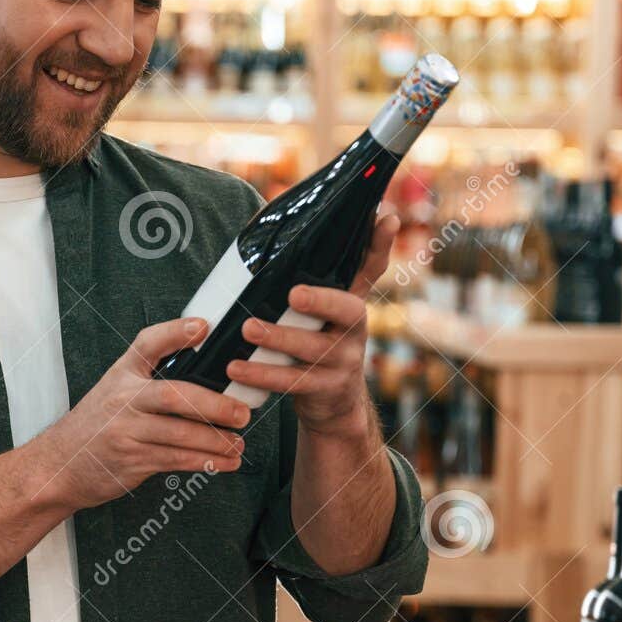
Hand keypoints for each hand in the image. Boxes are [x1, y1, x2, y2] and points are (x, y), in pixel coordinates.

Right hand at [28, 317, 251, 512]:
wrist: (59, 465)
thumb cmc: (95, 425)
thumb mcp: (115, 388)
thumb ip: (151, 376)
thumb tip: (206, 372)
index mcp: (122, 374)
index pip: (148, 344)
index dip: (176, 333)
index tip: (203, 327)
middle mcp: (123, 399)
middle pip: (174, 396)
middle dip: (214, 405)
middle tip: (241, 412)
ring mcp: (126, 431)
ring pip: (180, 434)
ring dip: (216, 440)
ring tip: (238, 443)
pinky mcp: (132, 460)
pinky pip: (176, 460)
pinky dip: (206, 462)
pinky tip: (226, 461)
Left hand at [225, 212, 397, 439]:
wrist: (331, 402)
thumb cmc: (313, 341)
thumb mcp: (318, 310)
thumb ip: (307, 275)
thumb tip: (278, 224)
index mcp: (350, 302)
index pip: (371, 268)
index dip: (380, 244)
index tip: (385, 218)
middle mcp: (354, 329)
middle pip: (347, 311)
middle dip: (322, 300)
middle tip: (293, 294)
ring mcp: (343, 361)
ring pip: (313, 349)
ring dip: (279, 338)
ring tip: (249, 329)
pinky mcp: (324, 389)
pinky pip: (292, 382)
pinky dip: (262, 375)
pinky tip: (236, 368)